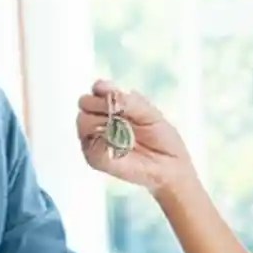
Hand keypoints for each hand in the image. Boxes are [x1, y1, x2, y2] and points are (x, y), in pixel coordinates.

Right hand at [76, 80, 194, 196]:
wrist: (169, 164)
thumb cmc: (161, 138)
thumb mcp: (150, 113)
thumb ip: (129, 102)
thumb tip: (108, 94)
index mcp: (113, 105)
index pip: (97, 89)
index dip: (103, 88)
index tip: (114, 94)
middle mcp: (100, 119)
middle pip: (84, 102)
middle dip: (100, 104)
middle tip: (119, 113)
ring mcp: (95, 138)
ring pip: (83, 121)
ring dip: (102, 121)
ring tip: (122, 130)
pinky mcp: (94, 157)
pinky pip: (90, 145)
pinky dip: (103, 141)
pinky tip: (119, 144)